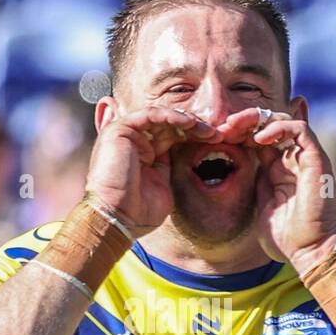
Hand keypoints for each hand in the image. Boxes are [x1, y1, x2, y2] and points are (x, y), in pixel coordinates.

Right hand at [85, 107, 215, 236]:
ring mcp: (125, 134)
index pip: (172, 136)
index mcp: (143, 154)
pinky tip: (190, 123)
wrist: (118, 219)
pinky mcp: (119, 129)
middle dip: (195, 128)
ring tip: (208, 131)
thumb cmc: (138, 212)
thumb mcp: (163, 186)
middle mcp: (133, 141)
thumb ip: (169, 167)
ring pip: (162, 117)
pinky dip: (171, 116)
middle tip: (217, 135)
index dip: (194, 137)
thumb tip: (186, 152)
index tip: (217, 142)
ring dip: (187, 121)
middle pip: (169, 125)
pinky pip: (150, 114)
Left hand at [224, 108, 335, 272]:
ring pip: (284, 120)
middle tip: (223, 127)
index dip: (239, 133)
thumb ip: (257, 182)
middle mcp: (293, 160)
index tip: (218, 138)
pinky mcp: (316, 159)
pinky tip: (259, 138)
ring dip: (258, 119)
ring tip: (237, 127)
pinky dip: (279, 127)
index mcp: (279, 170)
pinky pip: (300, 130)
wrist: (311, 251)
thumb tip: (244, 162)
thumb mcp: (262, 205)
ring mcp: (305, 158)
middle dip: (244, 121)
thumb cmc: (288, 238)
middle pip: (269, 124)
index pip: (259, 138)